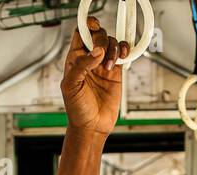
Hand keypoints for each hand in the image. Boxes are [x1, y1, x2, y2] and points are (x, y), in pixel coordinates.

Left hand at [60, 18, 127, 134]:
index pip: (80, 34)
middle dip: (101, 40)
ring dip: (113, 50)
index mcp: (74, 59)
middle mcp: (89, 59)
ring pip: (111, 43)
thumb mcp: (71, 86)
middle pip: (97, 35)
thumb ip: (81, 66)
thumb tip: (96, 51)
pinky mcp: (116, 72)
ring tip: (110, 67)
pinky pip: (122, 54)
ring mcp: (103, 65)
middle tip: (102, 55)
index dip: (87, 26)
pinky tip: (123, 57)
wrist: (92, 126)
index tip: (94, 27)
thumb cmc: (77, 110)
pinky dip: (125, 50)